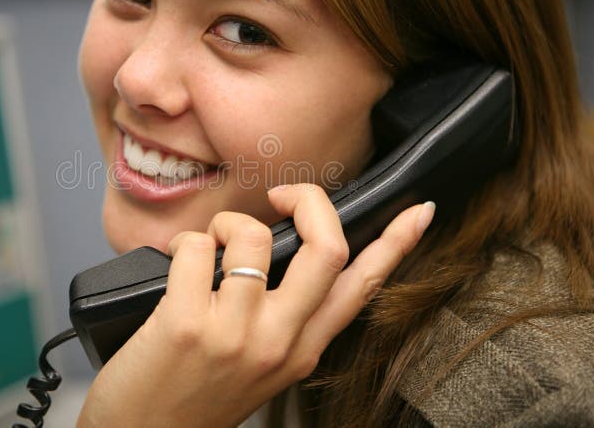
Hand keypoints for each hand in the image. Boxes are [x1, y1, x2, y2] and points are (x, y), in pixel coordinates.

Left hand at [77, 184, 434, 427]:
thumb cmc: (195, 397)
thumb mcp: (260, 367)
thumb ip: (283, 319)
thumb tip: (282, 254)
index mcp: (303, 350)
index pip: (363, 288)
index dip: (396, 244)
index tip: (418, 212)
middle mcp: (279, 342)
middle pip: (326, 248)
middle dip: (310, 200)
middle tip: (285, 195)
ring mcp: (236, 334)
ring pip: (251, 235)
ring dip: (226, 222)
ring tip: (209, 242)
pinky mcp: (188, 324)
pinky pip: (195, 247)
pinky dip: (183, 242)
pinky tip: (175, 263)